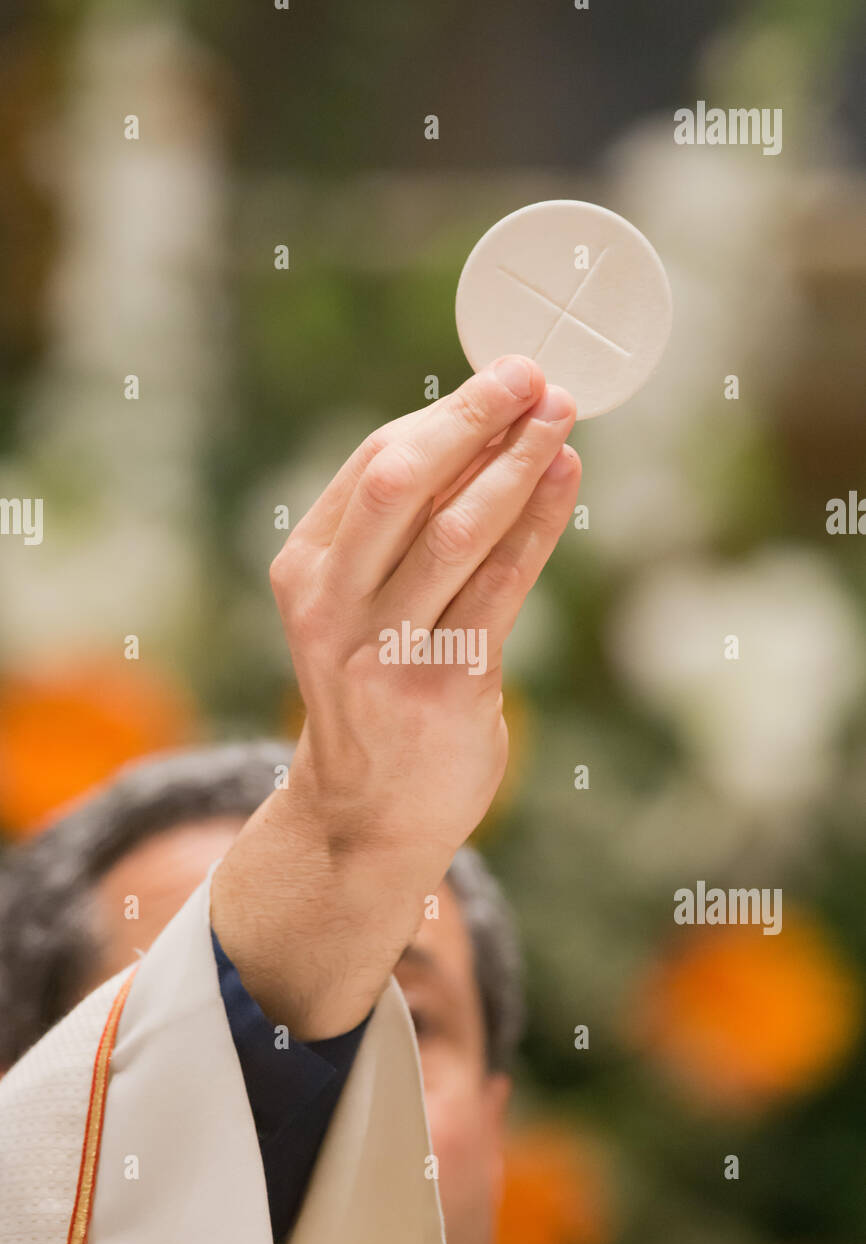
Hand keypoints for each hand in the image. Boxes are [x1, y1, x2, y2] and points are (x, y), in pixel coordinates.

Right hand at [212, 356, 579, 1036]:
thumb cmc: (373, 688)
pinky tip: (566, 484)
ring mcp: (386, 649)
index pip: (374, 466)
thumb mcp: (354, 607)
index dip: (446, 414)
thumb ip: (394, 532)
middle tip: (536, 378)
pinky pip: (503, 587)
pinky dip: (540, 526)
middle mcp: (334, 606)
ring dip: (519, 465)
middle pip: (405, 483)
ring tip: (563, 421)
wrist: (370, 812)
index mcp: (305, 571)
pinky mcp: (444, 685)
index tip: (503, 378)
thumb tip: (478, 431)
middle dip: (475, 420)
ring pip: (461, 530)